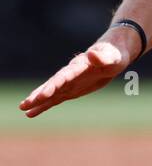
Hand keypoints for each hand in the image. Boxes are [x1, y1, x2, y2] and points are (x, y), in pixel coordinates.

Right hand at [19, 33, 133, 118]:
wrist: (114, 53)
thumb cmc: (115, 54)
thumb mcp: (113, 56)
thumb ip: (103, 57)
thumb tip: (92, 54)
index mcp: (80, 65)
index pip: (65, 75)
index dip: (54, 84)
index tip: (43, 93)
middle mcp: (71, 73)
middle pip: (53, 84)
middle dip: (41, 93)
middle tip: (26, 103)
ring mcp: (70, 82)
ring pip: (51, 92)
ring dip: (38, 99)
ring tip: (22, 107)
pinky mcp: (72, 89)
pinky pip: (56, 98)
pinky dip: (44, 105)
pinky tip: (31, 113)